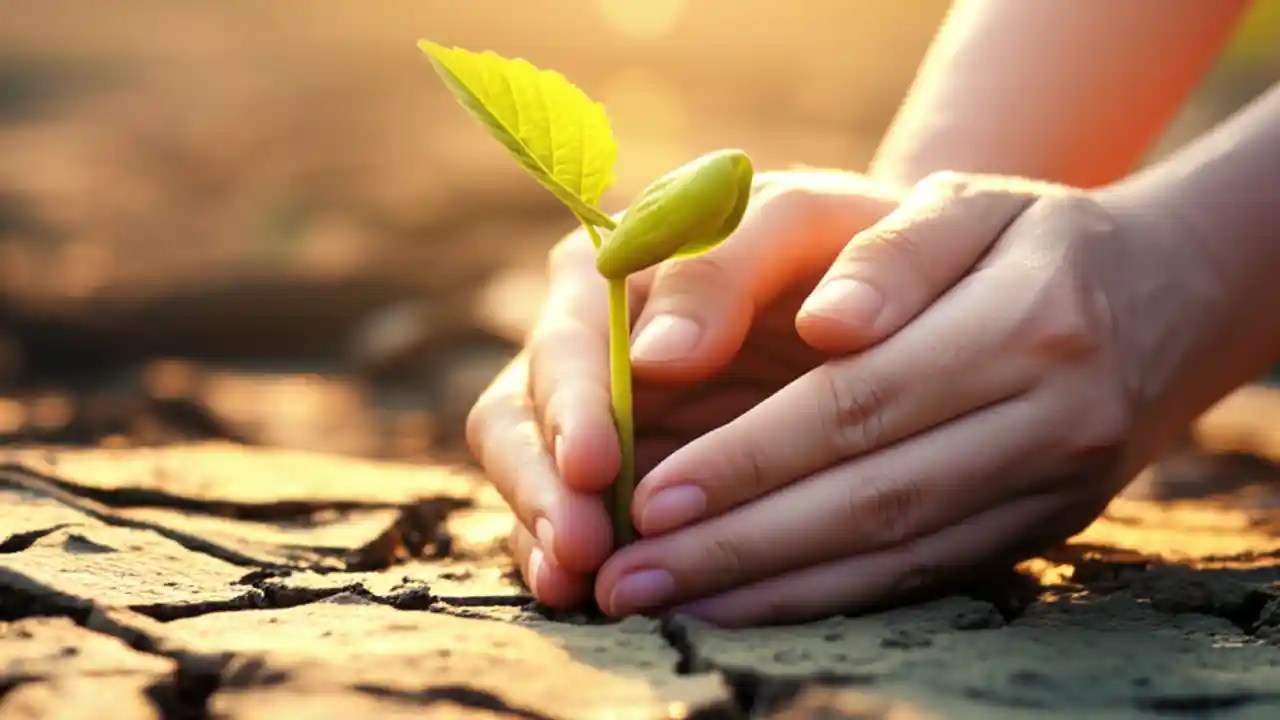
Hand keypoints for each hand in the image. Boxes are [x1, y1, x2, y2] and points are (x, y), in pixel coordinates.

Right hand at [466, 171, 898, 607]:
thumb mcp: (798, 223)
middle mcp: (592, 344)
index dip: (572, 403)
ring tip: (575, 583)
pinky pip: (575, 519)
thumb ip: (725, 267)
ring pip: (536, 475)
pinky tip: (586, 595)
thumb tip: (657, 357)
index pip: (567, 338)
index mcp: (618, 270)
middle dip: (544, 484)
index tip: (596, 464)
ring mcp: (601, 416)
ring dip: (545, 529)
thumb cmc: (842, 245)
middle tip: (582, 547)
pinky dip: (569, 556)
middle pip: (524, 416)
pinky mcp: (623, 475)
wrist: (892, 294)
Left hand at [596, 171, 1198, 624]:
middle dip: (738, 543)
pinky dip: (826, 599)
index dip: (751, 457)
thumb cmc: (1023, 237)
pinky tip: (744, 607)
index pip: (860, 402)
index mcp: (1026, 320)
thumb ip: (885, 253)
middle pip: (870, 497)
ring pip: (893, 557)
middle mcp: (1051, 419)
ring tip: (661, 603)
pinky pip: (921, 579)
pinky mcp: (1039, 533)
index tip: (652, 494)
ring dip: (768, 590)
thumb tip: (827, 327)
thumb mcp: (960, 201)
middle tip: (628, 576)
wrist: (1160, 297)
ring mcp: (1053, 489)